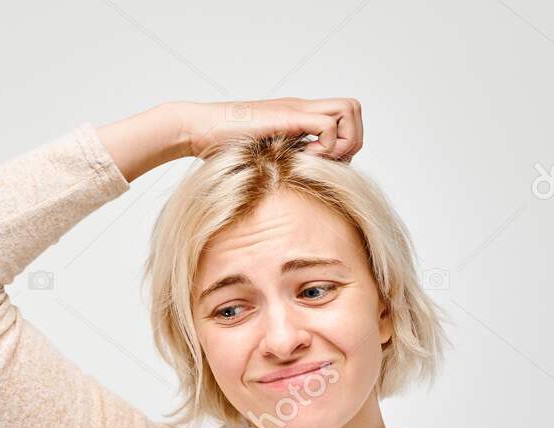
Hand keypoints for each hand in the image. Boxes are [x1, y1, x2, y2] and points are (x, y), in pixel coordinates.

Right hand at [176, 98, 363, 160]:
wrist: (199, 129)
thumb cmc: (221, 146)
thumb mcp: (260, 157)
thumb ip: (278, 163)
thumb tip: (290, 192)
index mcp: (299, 117)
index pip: (344, 118)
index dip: (344, 142)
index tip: (326, 164)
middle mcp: (302, 108)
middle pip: (354, 109)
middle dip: (352, 139)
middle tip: (331, 161)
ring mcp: (297, 110)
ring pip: (349, 110)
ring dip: (343, 140)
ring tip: (320, 159)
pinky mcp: (288, 117)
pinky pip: (328, 127)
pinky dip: (325, 147)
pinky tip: (303, 159)